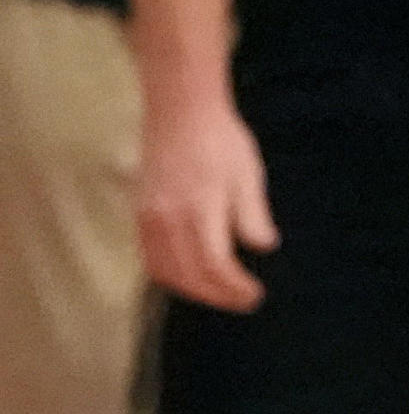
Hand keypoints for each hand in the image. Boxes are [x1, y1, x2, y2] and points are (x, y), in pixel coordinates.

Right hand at [138, 87, 276, 311]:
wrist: (179, 112)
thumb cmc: (221, 140)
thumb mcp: (248, 174)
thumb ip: (253, 215)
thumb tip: (264, 246)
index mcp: (200, 210)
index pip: (216, 266)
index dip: (235, 288)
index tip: (255, 295)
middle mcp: (168, 220)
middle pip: (189, 276)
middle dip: (218, 296)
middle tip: (243, 302)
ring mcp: (149, 219)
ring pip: (165, 273)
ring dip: (193, 291)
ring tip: (220, 295)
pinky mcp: (139, 215)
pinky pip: (149, 259)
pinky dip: (169, 276)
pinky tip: (189, 278)